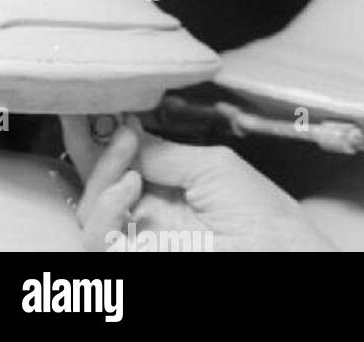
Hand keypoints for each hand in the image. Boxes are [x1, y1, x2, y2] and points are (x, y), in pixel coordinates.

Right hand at [60, 115, 335, 252]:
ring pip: (90, 211)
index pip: (124, 161)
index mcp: (167, 187)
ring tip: (125, 152)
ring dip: (101, 175)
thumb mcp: (210, 166)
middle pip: (98, 183)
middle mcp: (147, 213)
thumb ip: (163, 153)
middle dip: (90, 148)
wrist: (276, 248)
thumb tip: (125, 130)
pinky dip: (104, 209)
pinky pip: (97, 240)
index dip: (104, 136)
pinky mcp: (134, 258)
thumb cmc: (258, 210)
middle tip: (88, 117)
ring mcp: (139, 238)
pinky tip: (129, 185)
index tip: (92, 105)